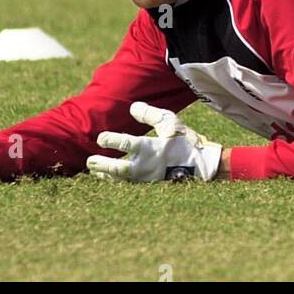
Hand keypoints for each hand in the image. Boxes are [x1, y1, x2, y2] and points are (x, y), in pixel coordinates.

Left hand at [87, 102, 221, 182]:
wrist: (203, 166)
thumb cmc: (185, 142)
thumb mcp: (170, 123)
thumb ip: (150, 115)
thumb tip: (131, 108)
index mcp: (151, 148)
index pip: (125, 143)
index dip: (110, 140)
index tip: (101, 138)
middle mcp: (147, 165)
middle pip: (119, 168)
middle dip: (103, 165)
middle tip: (90, 161)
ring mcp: (147, 177)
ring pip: (122, 178)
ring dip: (107, 174)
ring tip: (96, 170)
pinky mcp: (150, 185)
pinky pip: (129, 183)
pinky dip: (117, 180)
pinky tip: (111, 177)